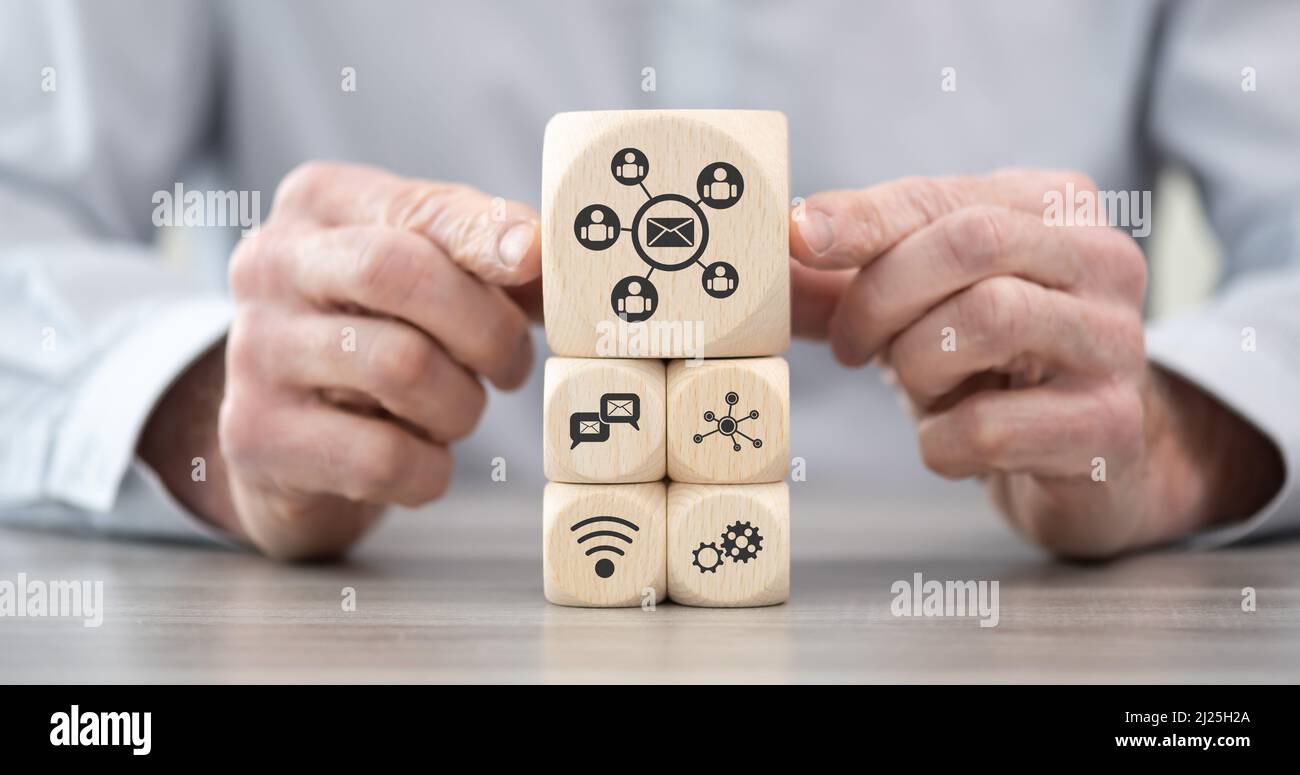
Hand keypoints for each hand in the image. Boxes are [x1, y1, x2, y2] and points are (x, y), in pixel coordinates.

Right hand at [141, 162, 539, 559]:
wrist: (291, 434)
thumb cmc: (383, 333)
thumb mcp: (433, 277)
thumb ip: (491, 261)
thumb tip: (547, 254)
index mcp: (321, 203)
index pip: (416, 207)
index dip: (484, 233)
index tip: (533, 258)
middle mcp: (271, 264)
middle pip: (399, 274)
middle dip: (485, 328)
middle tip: (512, 367)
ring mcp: (253, 350)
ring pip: (400, 368)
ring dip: (461, 405)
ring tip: (455, 410)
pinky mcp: (258, 435)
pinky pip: (380, 458)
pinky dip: (429, 469)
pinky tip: (420, 457)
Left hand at [790, 169, 1282, 557]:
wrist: (1088, 463)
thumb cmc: (990, 367)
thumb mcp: (918, 306)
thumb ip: (846, 277)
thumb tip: (768, 251)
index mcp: (1055, 205)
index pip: (941, 196)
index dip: (861, 220)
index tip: (798, 240)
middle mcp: (1103, 259)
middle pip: (973, 241)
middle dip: (882, 296)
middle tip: (848, 347)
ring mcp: (1118, 342)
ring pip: (992, 317)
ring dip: (917, 364)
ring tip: (917, 389)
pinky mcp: (1110, 427)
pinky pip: (992, 426)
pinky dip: (941, 443)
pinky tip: (951, 444)